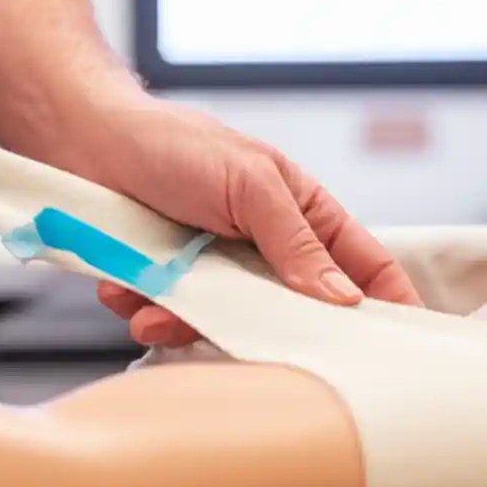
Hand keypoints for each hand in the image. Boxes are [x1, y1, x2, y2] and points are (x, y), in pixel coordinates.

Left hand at [89, 96, 420, 347]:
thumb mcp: (249, 184)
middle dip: (261, 329)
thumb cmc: (175, 145)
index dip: (384, 303)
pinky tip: (125, 292)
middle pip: (291, 312)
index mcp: (301, 213)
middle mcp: (262, 247)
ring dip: (186, 321)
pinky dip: (147, 311)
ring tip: (155, 310)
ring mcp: (215, 267)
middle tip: (242, 341)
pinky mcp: (168, 283)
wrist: (87, 140)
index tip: (398, 346)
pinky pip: (172, 319)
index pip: (361, 264)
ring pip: (226, 324)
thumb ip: (295, 241)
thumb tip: (343, 297)